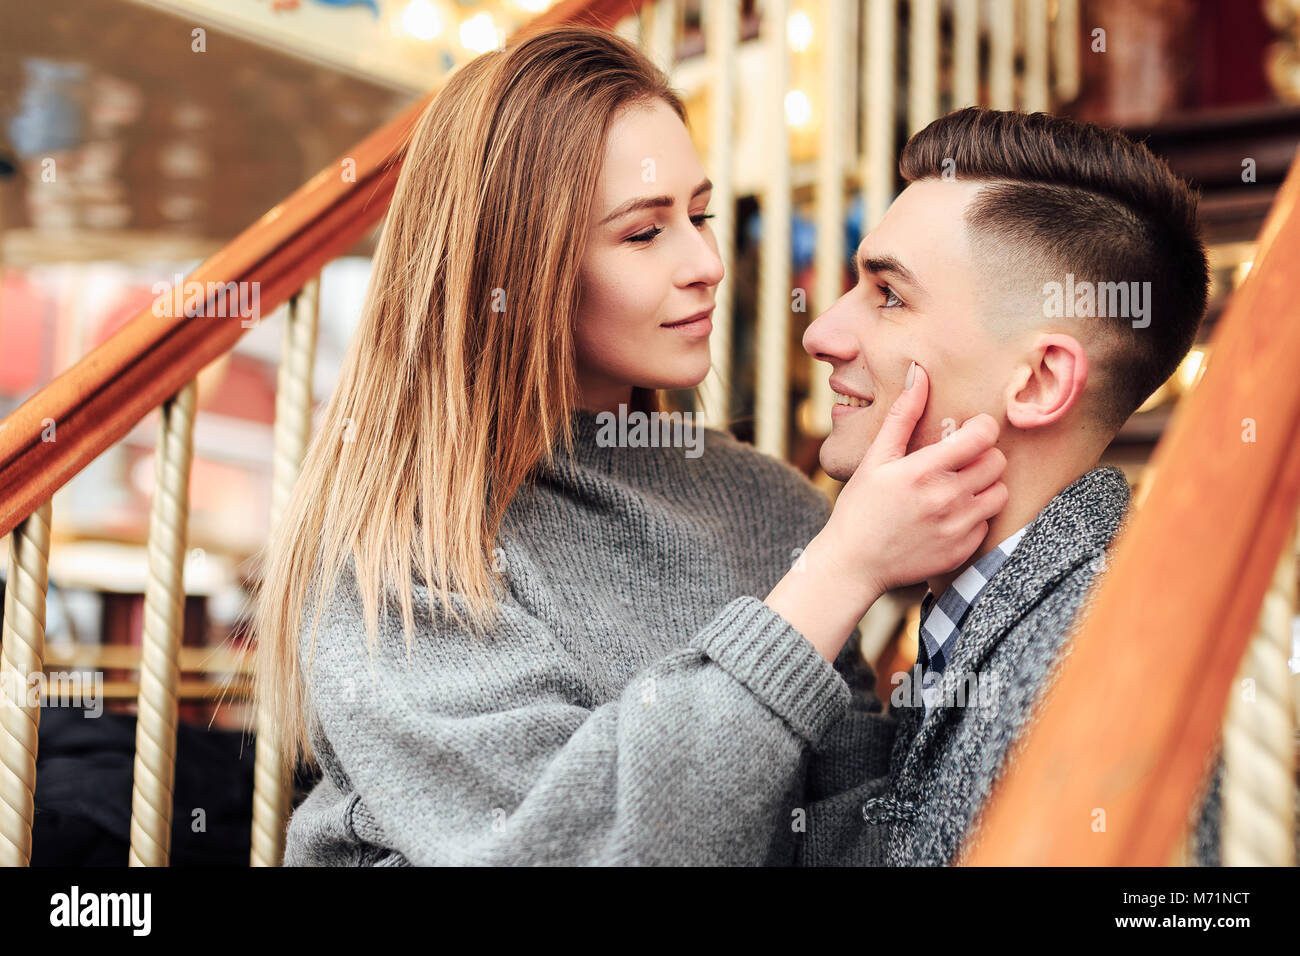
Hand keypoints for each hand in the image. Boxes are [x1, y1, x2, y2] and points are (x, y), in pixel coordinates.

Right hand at [764, 362, 1007, 662]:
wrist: (854, 564)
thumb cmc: (860, 507)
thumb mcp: (875, 458)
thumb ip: (902, 415)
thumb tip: (919, 372)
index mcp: (924, 470)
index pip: (982, 437)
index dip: (982, 427)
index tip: (970, 430)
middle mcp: (946, 499)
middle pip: (996, 463)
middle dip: (983, 456)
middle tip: (961, 460)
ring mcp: (957, 528)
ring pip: (1000, 494)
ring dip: (985, 486)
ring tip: (959, 487)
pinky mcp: (963, 550)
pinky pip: (988, 523)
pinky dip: (975, 516)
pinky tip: (949, 516)